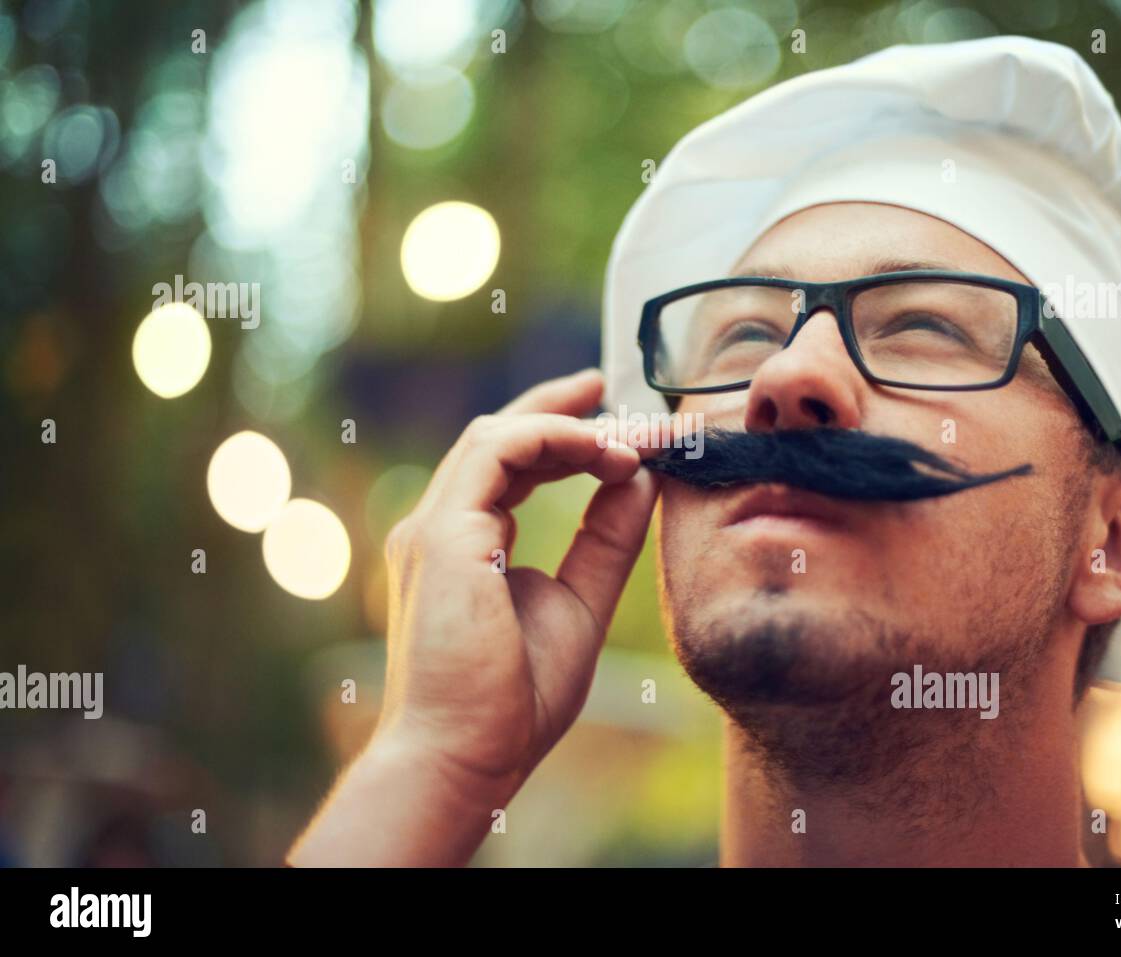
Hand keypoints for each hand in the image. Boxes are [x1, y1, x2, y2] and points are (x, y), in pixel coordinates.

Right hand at [289, 369, 658, 865]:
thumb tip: (640, 480)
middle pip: (504, 437)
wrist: (465, 758)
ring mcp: (435, 527)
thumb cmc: (513, 701)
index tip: (632, 435)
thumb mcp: (580, 604)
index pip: (515, 466)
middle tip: (635, 406)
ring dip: (571, 425)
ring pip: (499, 434)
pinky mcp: (442, 533)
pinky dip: (552, 438)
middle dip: (570, 412)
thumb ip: (605, 540)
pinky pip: (496, 450)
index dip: (571, 440)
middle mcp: (443, 527)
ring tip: (634, 437)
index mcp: (466, 545)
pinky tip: (605, 450)